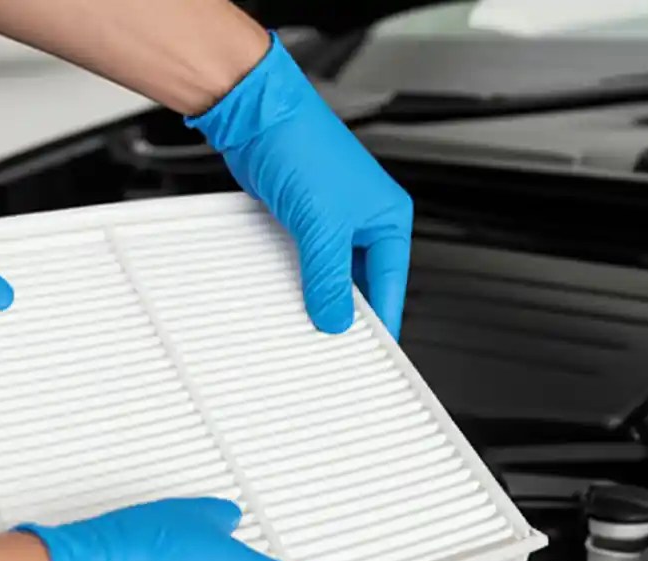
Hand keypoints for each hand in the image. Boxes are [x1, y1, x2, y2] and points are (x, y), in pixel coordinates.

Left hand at [187, 33, 412, 338]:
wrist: (256, 118)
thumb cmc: (302, 146)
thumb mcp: (323, 225)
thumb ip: (329, 277)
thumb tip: (334, 319)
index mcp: (387, 219)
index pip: (391, 285)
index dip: (381, 322)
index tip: (371, 355)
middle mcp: (363, 221)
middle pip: (361, 284)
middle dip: (347, 312)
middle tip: (334, 345)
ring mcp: (330, 221)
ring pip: (330, 274)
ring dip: (318, 295)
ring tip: (309, 324)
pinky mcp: (300, 220)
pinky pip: (304, 262)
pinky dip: (297, 280)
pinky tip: (287, 296)